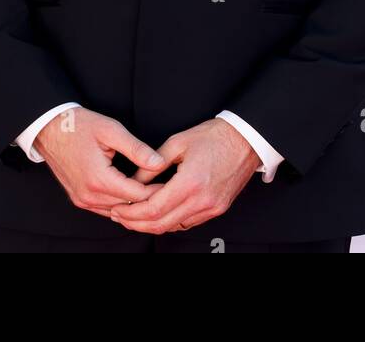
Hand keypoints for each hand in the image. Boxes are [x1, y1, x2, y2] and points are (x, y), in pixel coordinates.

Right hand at [34, 106, 167, 219]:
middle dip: (148, 199)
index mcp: (99, 179)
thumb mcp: (111, 130)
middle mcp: (89, 195)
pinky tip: (132, 194)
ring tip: (153, 191)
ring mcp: (82, 200)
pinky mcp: (79, 199)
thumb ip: (136, 149)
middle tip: (167, 189)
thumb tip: (159, 163)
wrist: (49, 128)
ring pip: (117, 211)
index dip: (157, 191)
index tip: (171, 184)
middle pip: (128, 207)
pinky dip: (120, 204)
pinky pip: (104, 209)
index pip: (136, 195)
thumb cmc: (79, 126)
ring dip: (134, 204)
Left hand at [108, 118, 261, 234]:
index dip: (131, 212)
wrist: (246, 140)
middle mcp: (202, 201)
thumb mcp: (178, 143)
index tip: (118, 208)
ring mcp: (211, 208)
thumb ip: (152, 164)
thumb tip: (133, 180)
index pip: (153, 209)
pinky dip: (170, 221)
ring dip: (152, 225)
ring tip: (135, 216)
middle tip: (120, 216)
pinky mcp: (217, 209)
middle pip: (161, 224)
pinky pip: (188, 223)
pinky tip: (159, 213)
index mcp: (190, 182)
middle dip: (136, 223)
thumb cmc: (214, 136)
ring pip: (174, 227)